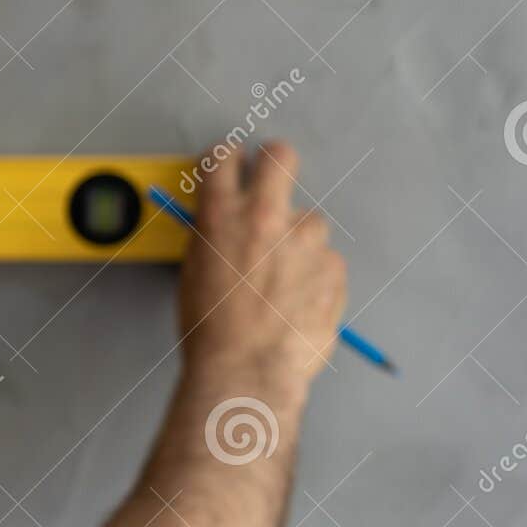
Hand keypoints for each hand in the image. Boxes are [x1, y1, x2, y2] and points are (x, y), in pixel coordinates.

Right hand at [178, 141, 346, 404]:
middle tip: (270, 181)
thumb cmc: (211, 331)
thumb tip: (221, 226)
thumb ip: (210, 239)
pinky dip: (314, 275)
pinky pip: (325, 260)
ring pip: (308, 223)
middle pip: (279, 157)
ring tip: (281, 281)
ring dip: (298, 241)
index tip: (230, 166)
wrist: (248, 369)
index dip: (226, 160)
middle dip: (274, 162)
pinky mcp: (333, 266)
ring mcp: (306, 241)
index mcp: (221, 217)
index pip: (223, 159)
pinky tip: (296, 302)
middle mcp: (266, 218)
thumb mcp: (192, 274)